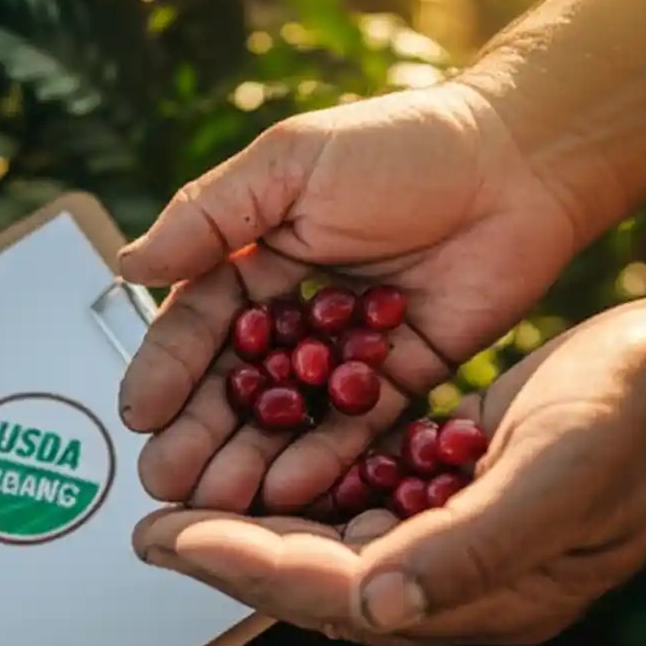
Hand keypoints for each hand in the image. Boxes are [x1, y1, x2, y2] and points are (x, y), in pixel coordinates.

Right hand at [118, 83, 578, 512]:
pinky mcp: (395, 380)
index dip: (166, 370)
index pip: (197, 324)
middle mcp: (291, 313)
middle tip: (167, 479)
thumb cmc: (401, 147)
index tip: (140, 414)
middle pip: (233, 384)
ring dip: (249, 458)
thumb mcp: (289, 165)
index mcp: (253, 257)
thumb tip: (130, 263)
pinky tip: (287, 487)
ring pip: (285, 415)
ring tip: (218, 498)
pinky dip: (321, 457)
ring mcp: (341, 353)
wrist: (516, 165)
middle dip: (198, 433)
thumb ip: (209, 217)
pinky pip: (352, 427)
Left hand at [131, 298, 645, 645]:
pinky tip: (263, 460)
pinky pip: (363, 499)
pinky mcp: (453, 489)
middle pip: (317, 574)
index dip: (248, 566)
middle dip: (231, 550)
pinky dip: (307, 484)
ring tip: (187, 496)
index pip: (336, 591)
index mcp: (482, 586)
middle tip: (153, 526)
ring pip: (331, 539)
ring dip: (257, 520)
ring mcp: (454, 532)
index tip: (173, 540)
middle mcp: (456, 571)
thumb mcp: (563, 476)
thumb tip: (377, 606)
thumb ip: (474, 547)